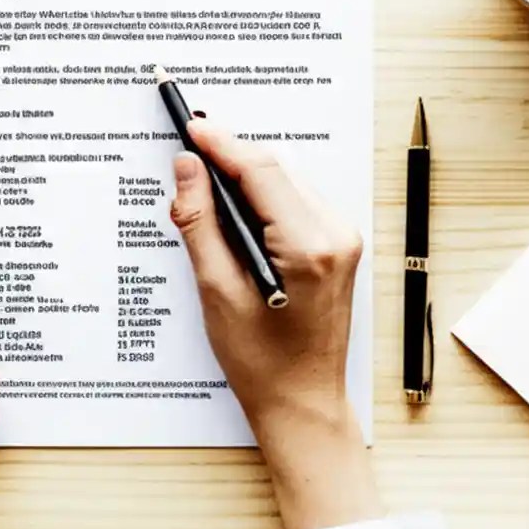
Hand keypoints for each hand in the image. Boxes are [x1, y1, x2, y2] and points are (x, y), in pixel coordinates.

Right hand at [170, 119, 381, 528]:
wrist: (303, 402)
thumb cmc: (262, 362)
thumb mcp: (217, 292)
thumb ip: (200, 224)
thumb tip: (187, 170)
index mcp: (309, 246)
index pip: (261, 172)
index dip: (220, 144)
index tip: (189, 126)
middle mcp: (335, 235)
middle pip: (275, 170)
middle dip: (230, 158)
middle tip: (186, 153)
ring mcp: (343, 240)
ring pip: (286, 182)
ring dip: (246, 177)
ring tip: (202, 185)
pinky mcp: (339, 247)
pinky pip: (296, 203)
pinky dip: (263, 197)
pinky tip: (234, 211)